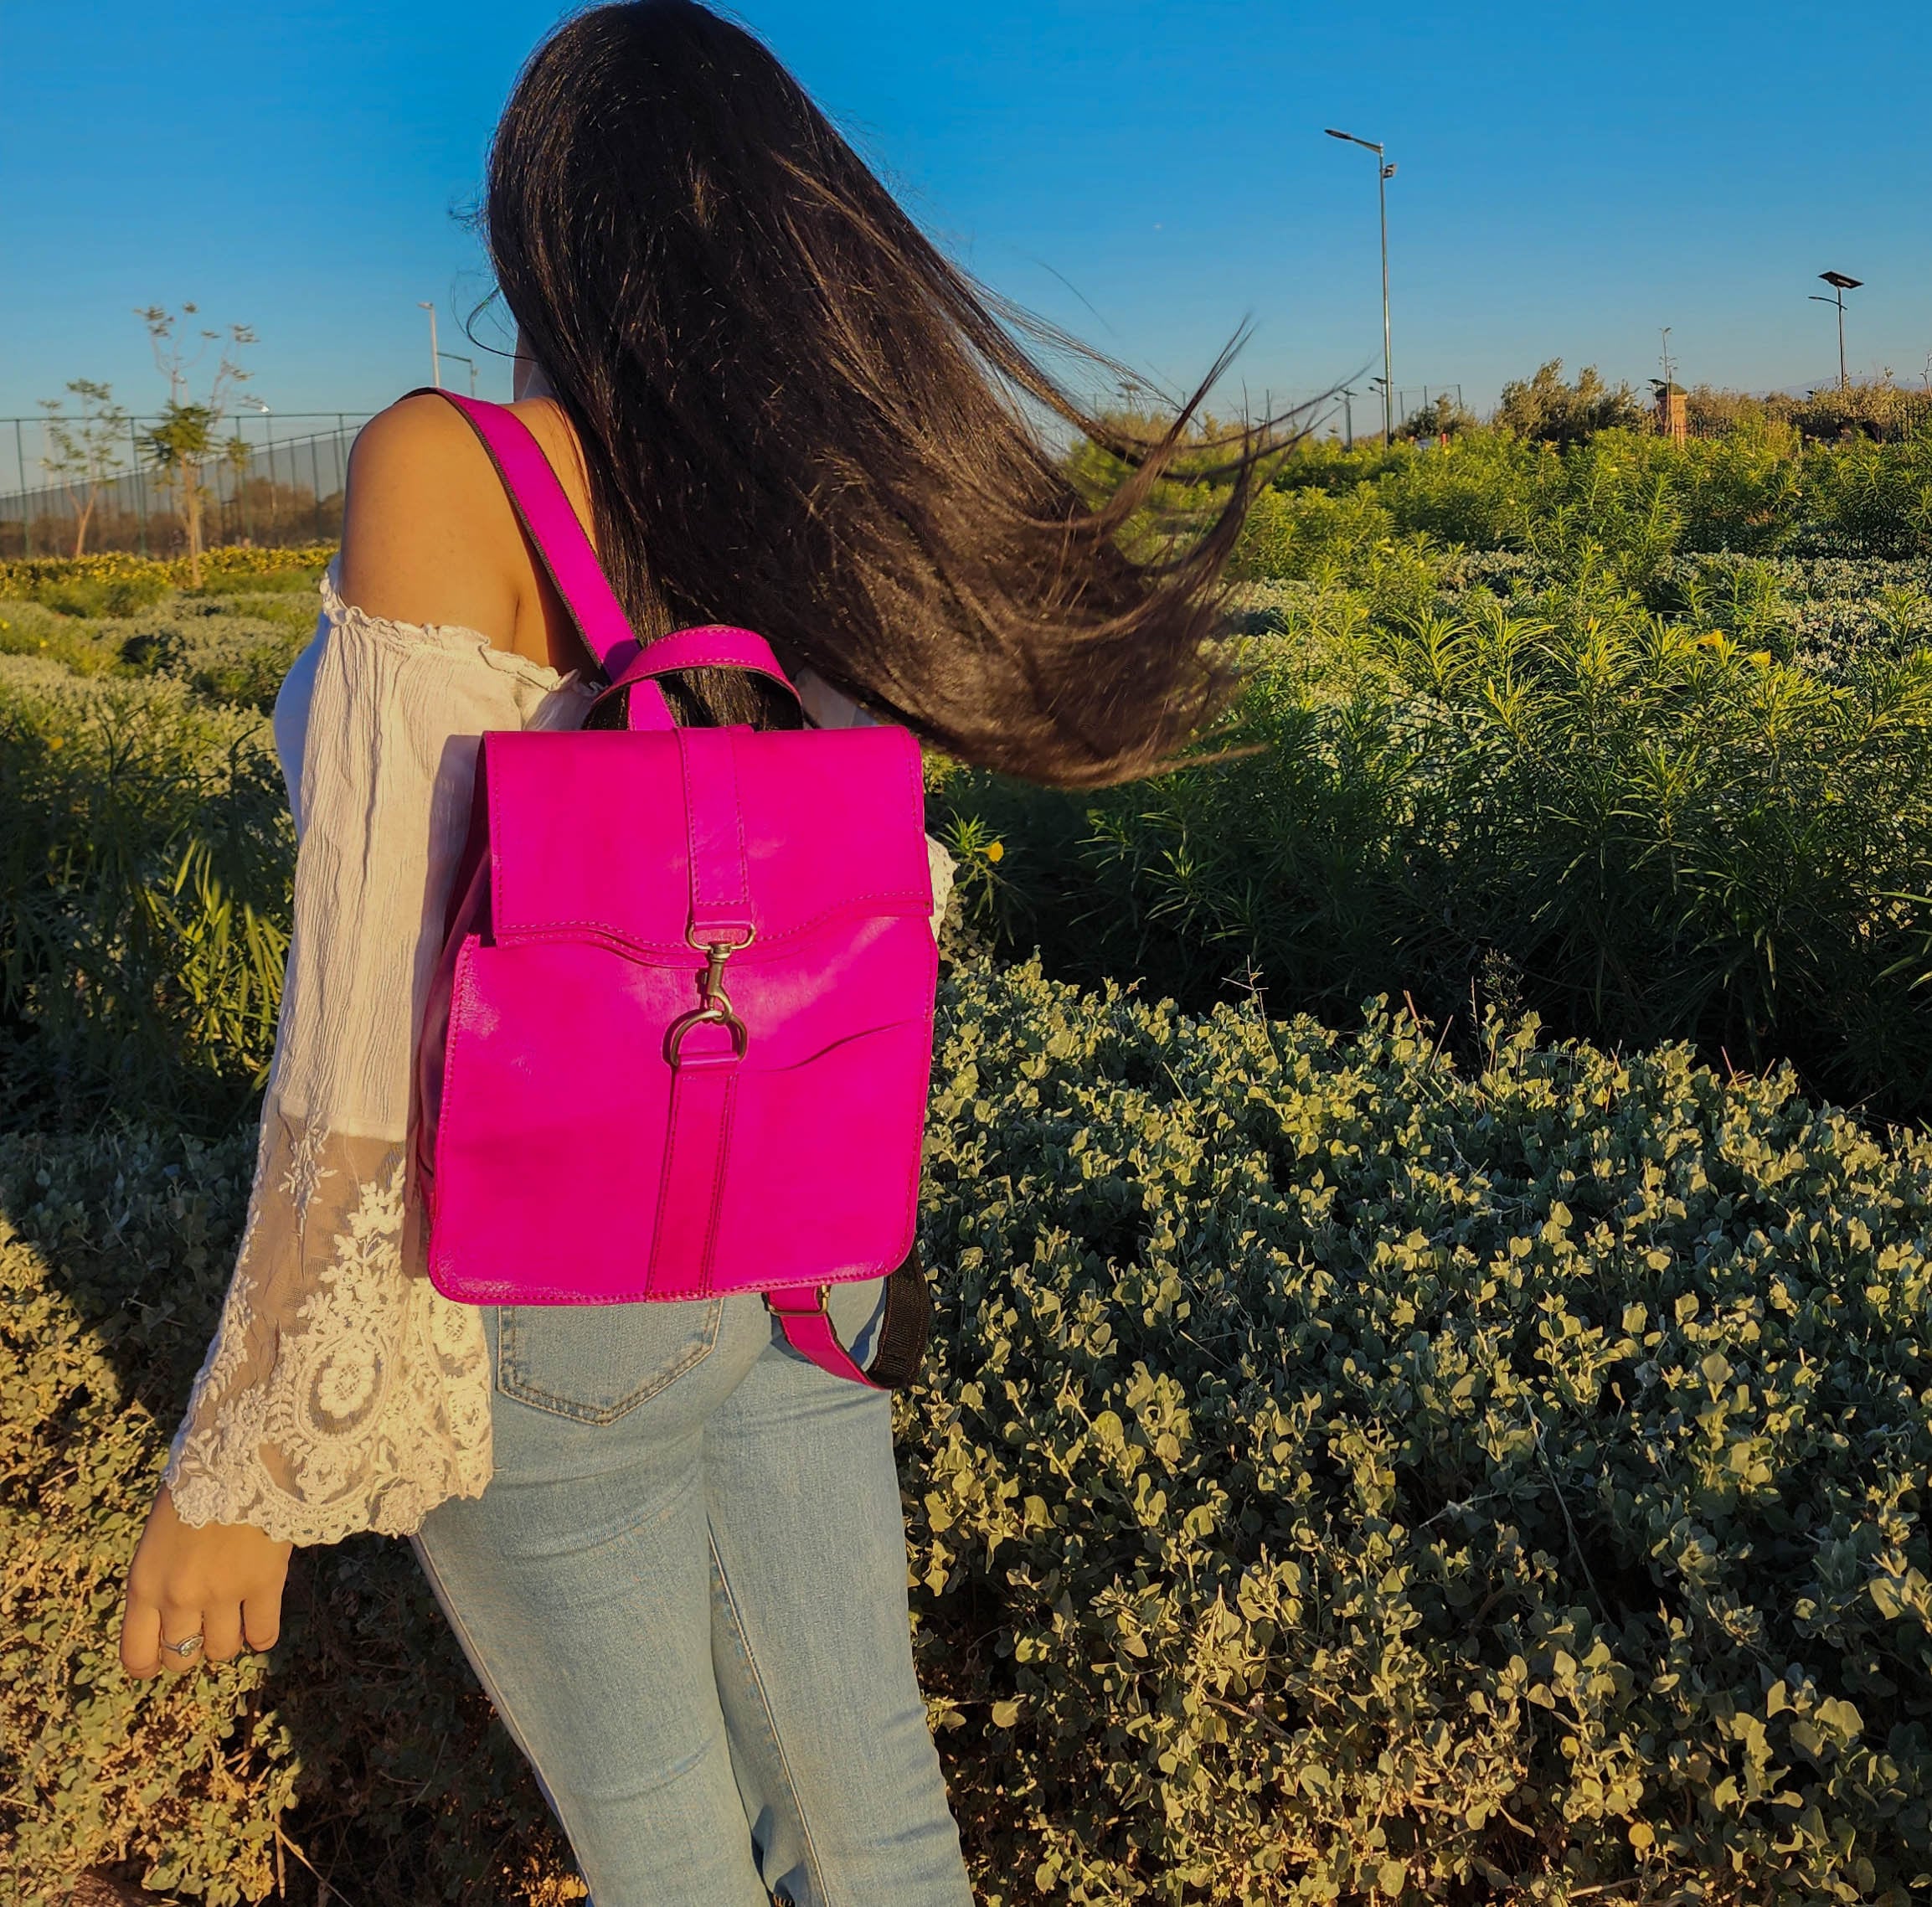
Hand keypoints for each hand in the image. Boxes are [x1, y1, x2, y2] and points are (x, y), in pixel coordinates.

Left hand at [118, 1483, 292, 1677]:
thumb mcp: (159, 1534)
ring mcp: (223, 1594)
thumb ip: (161, 1574)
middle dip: (192, 1648)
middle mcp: (178, 1598)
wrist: (242, 1455)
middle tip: (204, 1628)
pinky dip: (262, 1635)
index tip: (162, 1657)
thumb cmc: (196, 1484)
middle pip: (180, 1657)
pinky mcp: (264, 1584)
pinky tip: (262, 1621)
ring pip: (222, 1650)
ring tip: (236, 1619)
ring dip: (228, 1640)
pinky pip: (264, 1633)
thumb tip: (175, 1607)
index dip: (150, 1664)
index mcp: (144, 1584)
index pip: (136, 1654)